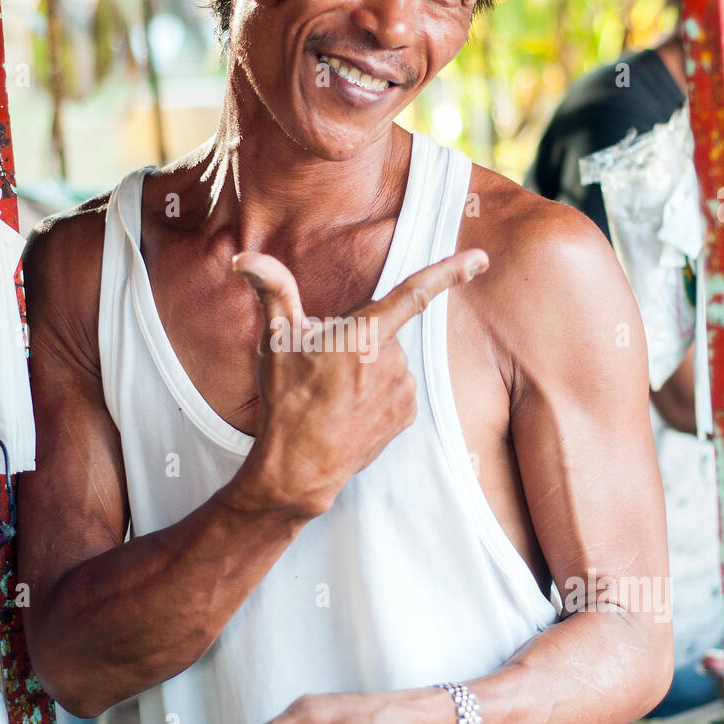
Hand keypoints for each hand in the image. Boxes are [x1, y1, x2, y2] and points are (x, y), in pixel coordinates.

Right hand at [228, 247, 487, 517]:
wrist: (300, 466)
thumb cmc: (286, 400)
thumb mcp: (275, 340)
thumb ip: (272, 290)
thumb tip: (243, 258)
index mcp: (365, 334)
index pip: (415, 293)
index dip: (449, 272)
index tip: (480, 258)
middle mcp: (393, 360)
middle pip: (381, 332)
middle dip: (358, 341)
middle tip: (324, 368)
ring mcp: (404, 389)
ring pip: (389, 362)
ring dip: (367, 369)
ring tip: (335, 395)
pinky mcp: (408, 414)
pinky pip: (397, 389)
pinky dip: (379, 393)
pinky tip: (352, 409)